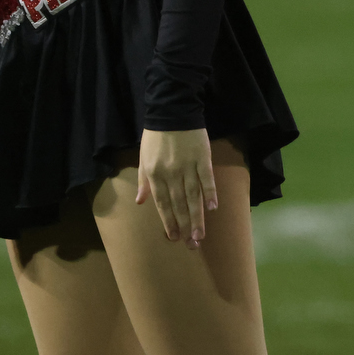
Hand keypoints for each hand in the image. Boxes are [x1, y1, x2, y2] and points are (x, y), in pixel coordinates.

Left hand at [133, 128, 217, 247]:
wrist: (171, 109)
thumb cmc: (156, 134)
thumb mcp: (143, 156)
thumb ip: (144, 180)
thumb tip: (140, 202)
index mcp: (154, 174)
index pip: (162, 203)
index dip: (168, 221)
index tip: (174, 238)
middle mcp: (170, 173)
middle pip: (179, 204)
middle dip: (185, 226)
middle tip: (192, 245)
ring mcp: (187, 165)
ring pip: (193, 196)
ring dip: (197, 217)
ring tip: (200, 236)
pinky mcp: (202, 157)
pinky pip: (206, 178)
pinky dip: (210, 193)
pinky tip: (213, 208)